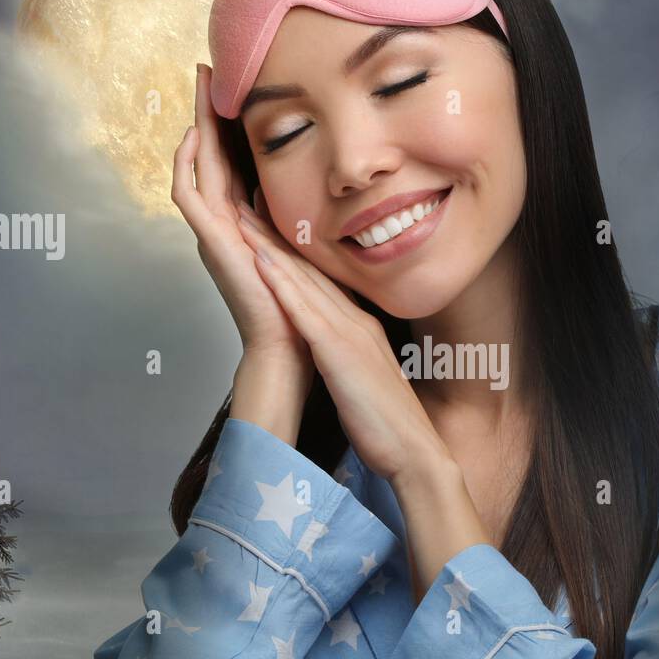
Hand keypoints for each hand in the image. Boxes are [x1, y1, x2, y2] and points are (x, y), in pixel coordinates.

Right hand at [170, 64, 312, 374]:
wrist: (287, 345)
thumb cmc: (300, 307)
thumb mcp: (303, 247)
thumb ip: (297, 217)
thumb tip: (316, 184)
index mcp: (244, 223)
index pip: (233, 162)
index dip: (231, 126)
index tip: (237, 89)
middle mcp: (223, 223)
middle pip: (210, 155)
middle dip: (208, 112)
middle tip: (208, 69)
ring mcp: (212, 232)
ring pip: (195, 165)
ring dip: (196, 124)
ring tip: (199, 86)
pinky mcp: (209, 243)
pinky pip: (187, 195)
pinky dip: (187, 164)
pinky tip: (195, 135)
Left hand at [233, 219, 455, 486]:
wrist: (416, 453)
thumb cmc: (391, 428)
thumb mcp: (368, 382)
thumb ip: (354, 361)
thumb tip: (340, 358)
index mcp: (363, 331)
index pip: (323, 285)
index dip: (295, 255)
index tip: (272, 230)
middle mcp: (357, 324)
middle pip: (310, 274)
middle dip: (277, 239)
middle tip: (248, 205)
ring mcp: (349, 336)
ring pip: (304, 283)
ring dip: (272, 249)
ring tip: (242, 218)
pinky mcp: (340, 355)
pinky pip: (306, 313)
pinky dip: (283, 285)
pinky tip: (262, 263)